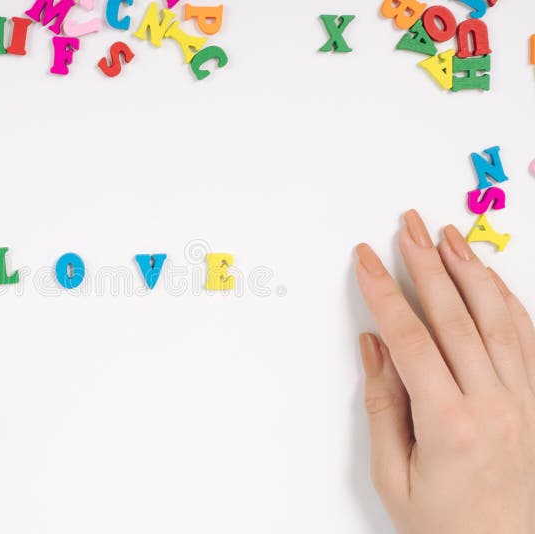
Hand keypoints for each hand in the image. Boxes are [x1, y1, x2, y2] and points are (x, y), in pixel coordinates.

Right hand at [356, 210, 534, 533]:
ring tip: (448, 235)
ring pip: (498, 319)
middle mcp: (495, 406)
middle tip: (406, 226)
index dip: (384, 292)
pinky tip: (490, 277)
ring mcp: (524, 401)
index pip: (411, 340)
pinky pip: (526, 339)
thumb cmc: (447, 525)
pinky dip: (508, 301)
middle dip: (425, 264)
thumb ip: (382, 406)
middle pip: (455, 317)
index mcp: (451, 426)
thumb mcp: (393, 476)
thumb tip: (374, 347)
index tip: (366, 259)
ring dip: (470, 271)